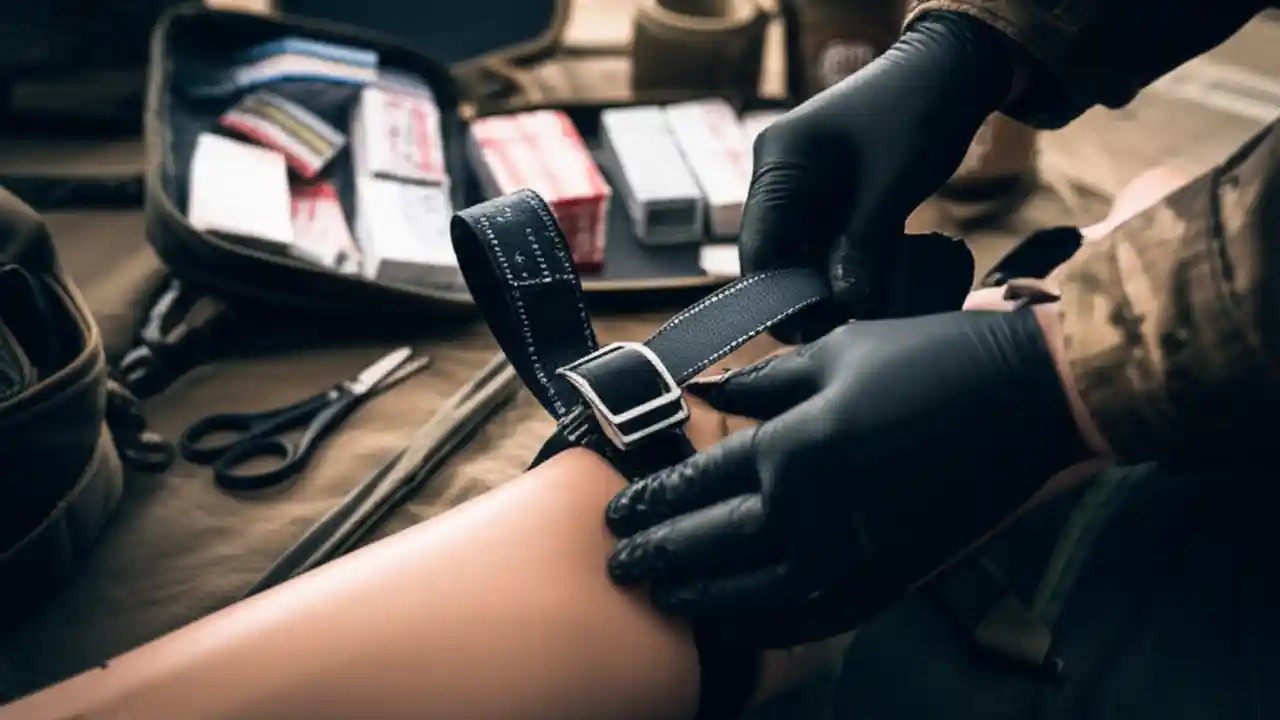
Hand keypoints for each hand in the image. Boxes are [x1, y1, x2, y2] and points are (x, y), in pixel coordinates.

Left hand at [605, 308, 1094, 647]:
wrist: (1032, 398)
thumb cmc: (933, 357)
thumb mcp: (839, 350)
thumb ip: (766, 381)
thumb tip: (710, 394)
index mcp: (796, 445)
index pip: (701, 481)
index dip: (654, 498)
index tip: (616, 510)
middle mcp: (815, 511)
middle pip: (714, 544)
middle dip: (659, 555)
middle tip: (618, 566)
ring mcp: (855, 554)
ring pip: (756, 594)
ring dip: (703, 599)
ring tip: (664, 599)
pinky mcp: (893, 578)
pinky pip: (815, 619)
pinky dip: (769, 627)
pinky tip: (739, 625)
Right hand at [742, 11, 1014, 339]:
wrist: (952, 71)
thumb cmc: (918, 112)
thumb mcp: (891, 184)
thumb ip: (864, 246)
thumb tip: (847, 303)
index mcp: (780, 162)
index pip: (760, 245)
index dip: (778, 295)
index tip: (806, 332)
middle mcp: (783, 175)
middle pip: (780, 253)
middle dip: (810, 291)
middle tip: (844, 325)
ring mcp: (807, 185)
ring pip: (807, 253)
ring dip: (834, 281)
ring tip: (868, 307)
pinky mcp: (834, 195)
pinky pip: (830, 242)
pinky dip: (851, 264)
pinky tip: (879, 282)